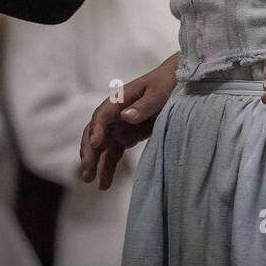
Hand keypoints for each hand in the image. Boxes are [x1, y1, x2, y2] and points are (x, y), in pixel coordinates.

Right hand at [79, 55, 176, 189]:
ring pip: (101, 146)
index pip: (102, 115)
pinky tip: (104, 183)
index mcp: (120, 99)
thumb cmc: (167, 83)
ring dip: (94, 162)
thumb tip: (126, 116)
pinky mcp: (126, 136)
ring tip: (89, 180)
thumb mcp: (159, 93)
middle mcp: (115, 113)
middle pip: (95, 132)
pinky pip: (113, 153)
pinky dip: (107, 167)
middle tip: (87, 168)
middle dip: (89, 150)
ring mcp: (119, 126)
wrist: (178, 81)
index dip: (97, 129)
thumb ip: (144, 105)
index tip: (95, 145)